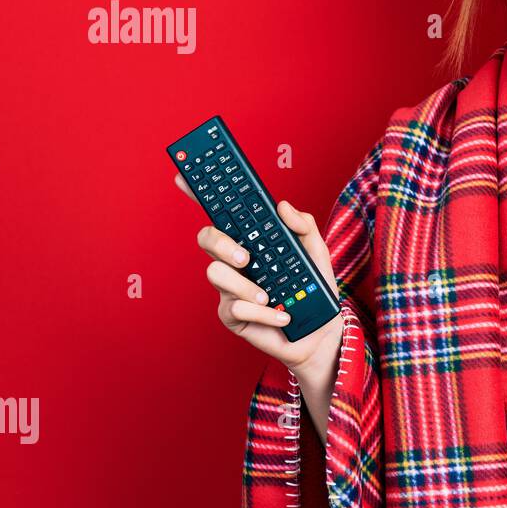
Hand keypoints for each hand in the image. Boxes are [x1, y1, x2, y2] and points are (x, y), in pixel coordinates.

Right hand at [174, 173, 342, 375]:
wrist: (322, 333)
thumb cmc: (315, 291)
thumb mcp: (317, 254)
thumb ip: (304, 226)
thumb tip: (282, 206)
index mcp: (253, 241)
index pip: (223, 214)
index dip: (201, 193)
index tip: (184, 174)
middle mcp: (236, 261)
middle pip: (208, 238)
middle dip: (221, 243)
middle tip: (246, 258)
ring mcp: (231, 288)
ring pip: (216, 274)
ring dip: (245, 285)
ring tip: (270, 295)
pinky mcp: (232, 315)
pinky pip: (235, 308)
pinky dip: (263, 313)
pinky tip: (282, 317)